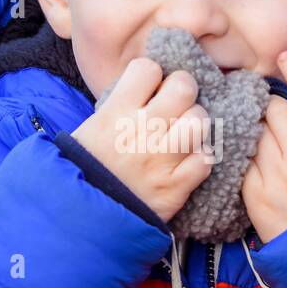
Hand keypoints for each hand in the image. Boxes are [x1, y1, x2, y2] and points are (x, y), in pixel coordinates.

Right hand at [72, 57, 214, 223]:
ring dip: (196, 124)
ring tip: (185, 132)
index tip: (151, 87)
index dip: (153, 74)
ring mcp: (160, 159)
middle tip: (177, 103)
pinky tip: (189, 161)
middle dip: (184, 90)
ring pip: (200, 121)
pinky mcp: (175, 187)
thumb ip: (118, 104)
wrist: (80, 219)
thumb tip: (146, 85)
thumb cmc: (85, 169)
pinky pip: (205, 159)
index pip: (147, 68)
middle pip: (183, 87)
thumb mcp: (90, 128)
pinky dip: (201, 159)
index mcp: (115, 112)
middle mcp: (141, 130)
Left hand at [241, 50, 286, 243]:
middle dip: (271, 107)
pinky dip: (244, 153)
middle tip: (270, 116)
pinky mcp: (255, 194)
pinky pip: (242, 159)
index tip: (285, 56)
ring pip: (255, 131)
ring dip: (255, 129)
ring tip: (262, 141)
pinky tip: (249, 159)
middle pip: (276, 110)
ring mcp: (277, 177)